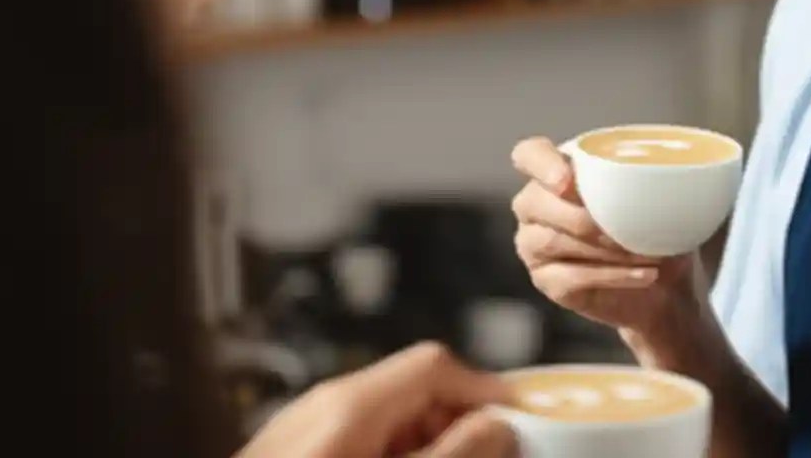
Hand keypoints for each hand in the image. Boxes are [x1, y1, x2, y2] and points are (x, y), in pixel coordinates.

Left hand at [238, 342, 516, 457]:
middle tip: (488, 457)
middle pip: (413, 389)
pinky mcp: (292, 450)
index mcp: (350, 402)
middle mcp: (324, 402)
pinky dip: (392, 452)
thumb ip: (452, 456)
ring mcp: (302, 428)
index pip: (435, 363)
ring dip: (426, 444)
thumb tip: (499, 426)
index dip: (484, 388)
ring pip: (387, 419)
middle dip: (457, 424)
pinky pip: (357, 439)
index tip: (518, 423)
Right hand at [510, 137, 710, 344]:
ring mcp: (534, 244)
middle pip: (537, 202)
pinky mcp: (546, 281)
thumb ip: (650, 180)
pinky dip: (612, 276)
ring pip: (553, 240)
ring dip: (604, 249)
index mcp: (557, 172)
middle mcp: (535, 206)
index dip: (542, 165)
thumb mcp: (659, 199)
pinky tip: (645, 275)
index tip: (568, 181)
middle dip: (585, 218)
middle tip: (629, 231)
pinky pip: (570, 277)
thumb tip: (669, 173)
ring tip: (647, 255)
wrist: (665, 288)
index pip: (528, 155)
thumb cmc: (656, 231)